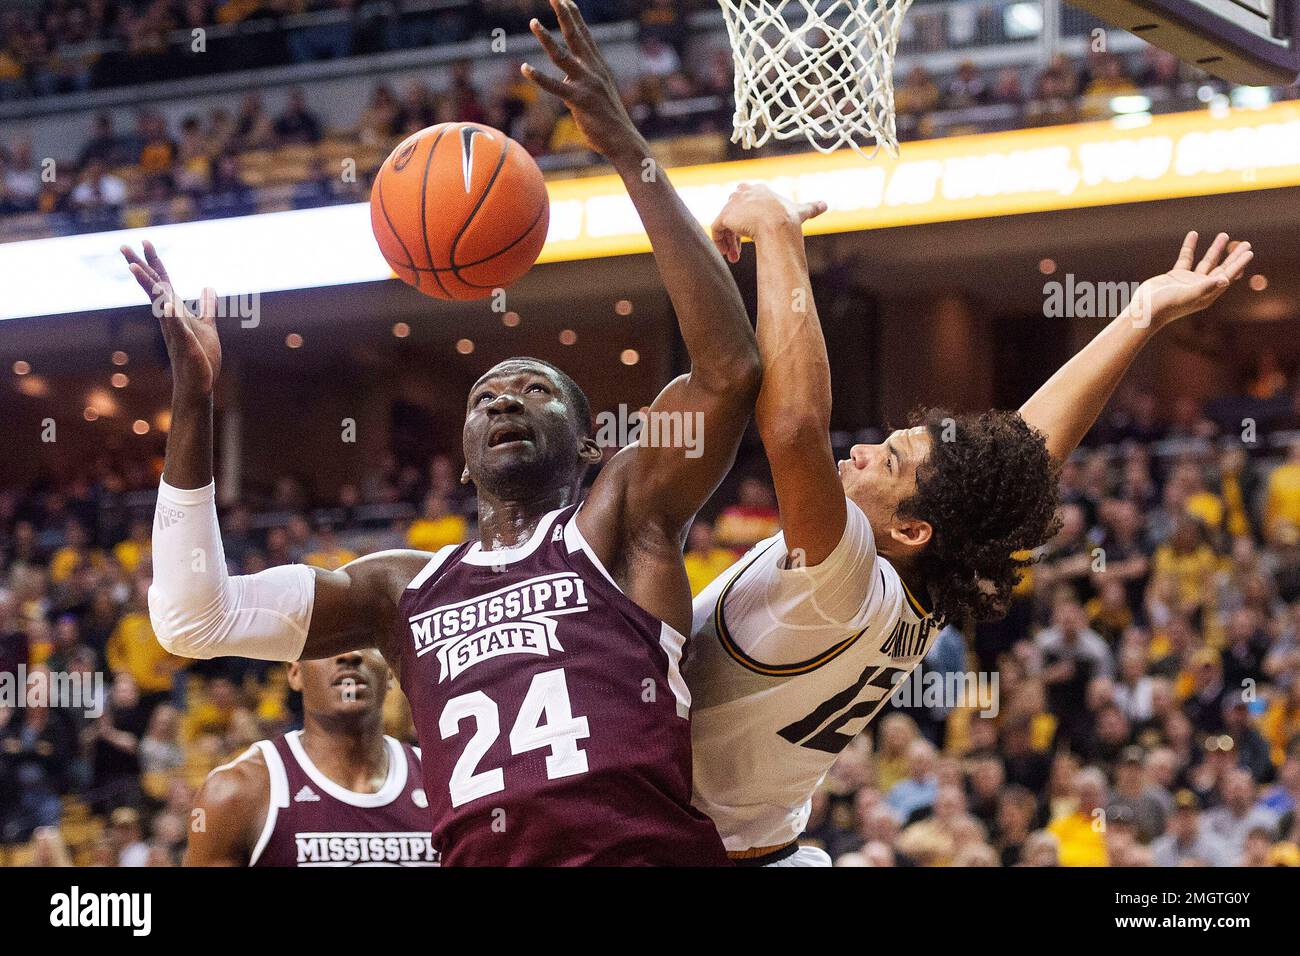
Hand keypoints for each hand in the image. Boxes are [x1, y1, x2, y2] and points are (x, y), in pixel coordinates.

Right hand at [121, 240, 221, 400]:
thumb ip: (206, 306)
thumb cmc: (200, 356)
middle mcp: (170, 318)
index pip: (163, 282)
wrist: (198, 383)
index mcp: (174, 311)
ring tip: (134, 268)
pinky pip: (176, 326)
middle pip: (154, 288)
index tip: (146, 242)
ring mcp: (174, 330)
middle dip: (140, 267)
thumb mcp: (206, 325)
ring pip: (159, 304)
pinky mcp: (185, 343)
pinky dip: (171, 314)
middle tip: (123, 246)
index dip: (155, 262)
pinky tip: (167, 303)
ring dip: (148, 286)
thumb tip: (207, 287)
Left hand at [523, 0, 641, 164]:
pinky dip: (539, 78)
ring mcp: (587, 84)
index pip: (585, 36)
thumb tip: (566, 79)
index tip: (566, 0)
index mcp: (598, 67)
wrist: (623, 140)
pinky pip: (555, 87)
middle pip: (575, 37)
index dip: (575, 17)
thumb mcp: (599, 94)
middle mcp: (593, 70)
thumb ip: (583, 82)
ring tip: (533, 23)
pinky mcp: (579, 100)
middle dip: (564, 15)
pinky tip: (525, 68)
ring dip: (546, 39)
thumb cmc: (609, 120)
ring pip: (563, 56)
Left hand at [710, 183, 826, 262]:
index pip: (748, 203)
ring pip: (726, 224)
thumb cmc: (788, 218)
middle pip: (735, 213)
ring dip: (729, 242)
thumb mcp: (800, 210)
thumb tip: (826, 204)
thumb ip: (811, 207)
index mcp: (759, 190)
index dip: (749, 219)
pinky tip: (728, 254)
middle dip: (736, 233)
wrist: (777, 225)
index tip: (754, 234)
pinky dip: (720, 242)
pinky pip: (716, 229)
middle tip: (739, 251)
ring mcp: (732, 204)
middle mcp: (743, 193)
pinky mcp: (724, 216)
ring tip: (734, 257)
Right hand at [1130, 231, 1252, 329]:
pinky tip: (1193, 234)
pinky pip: (1186, 258)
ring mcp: (1189, 281)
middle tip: (1246, 243)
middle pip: (1222, 268)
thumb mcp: (1188, 295)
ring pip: (1206, 262)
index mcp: (1208, 294)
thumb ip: (1206, 287)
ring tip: (1224, 235)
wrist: (1144, 309)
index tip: (1249, 251)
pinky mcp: (1176, 276)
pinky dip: (1190, 247)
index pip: (1228, 275)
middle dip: (1233, 256)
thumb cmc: (1166, 305)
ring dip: (1215, 249)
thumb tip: (1225, 280)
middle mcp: (1201, 287)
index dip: (1239, 263)